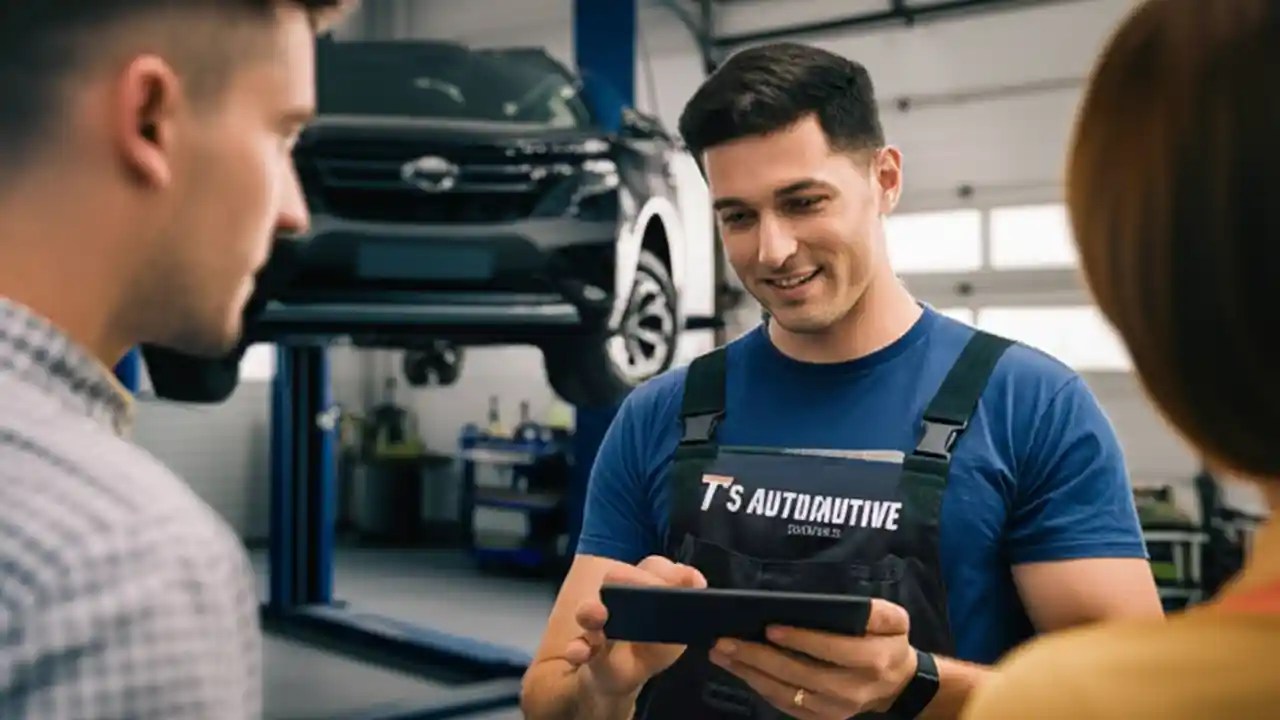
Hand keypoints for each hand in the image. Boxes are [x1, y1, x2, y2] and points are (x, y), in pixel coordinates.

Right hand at [564, 556, 707, 698]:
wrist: (621, 678)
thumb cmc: (650, 647)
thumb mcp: (674, 630)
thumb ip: (685, 602)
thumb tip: (697, 580)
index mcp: (643, 587)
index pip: (654, 567)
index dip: (667, 571)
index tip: (684, 580)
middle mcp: (616, 597)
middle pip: (617, 577)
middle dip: (628, 580)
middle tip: (641, 590)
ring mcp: (597, 623)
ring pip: (590, 610)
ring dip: (592, 610)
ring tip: (598, 614)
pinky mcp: (584, 649)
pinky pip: (576, 647)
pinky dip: (577, 649)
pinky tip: (581, 652)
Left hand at [708, 598, 916, 718]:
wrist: (896, 684)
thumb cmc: (888, 643)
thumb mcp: (894, 620)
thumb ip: (874, 612)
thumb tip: (843, 606)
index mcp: (872, 661)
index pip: (831, 650)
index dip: (800, 639)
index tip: (769, 628)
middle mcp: (850, 690)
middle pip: (799, 673)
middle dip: (759, 657)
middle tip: (726, 640)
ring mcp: (833, 709)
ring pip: (785, 692)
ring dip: (749, 673)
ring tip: (723, 653)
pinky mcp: (820, 718)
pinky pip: (784, 704)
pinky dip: (759, 687)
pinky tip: (739, 669)